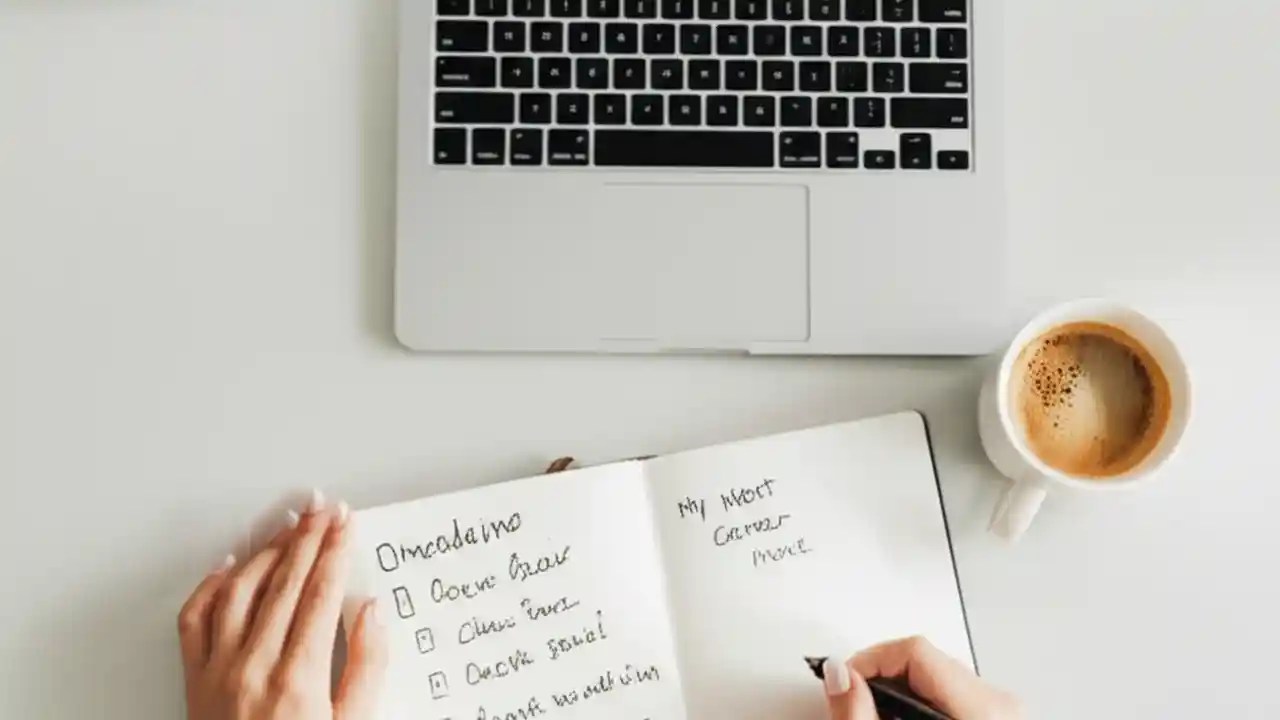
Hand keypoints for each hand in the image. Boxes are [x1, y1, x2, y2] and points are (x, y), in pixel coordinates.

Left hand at [177, 497, 387, 719]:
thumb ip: (366, 668)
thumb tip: (372, 612)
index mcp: (298, 680)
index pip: (320, 593)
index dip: (336, 550)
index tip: (346, 523)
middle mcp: (253, 668)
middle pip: (283, 582)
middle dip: (307, 538)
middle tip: (323, 510)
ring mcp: (217, 673)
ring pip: (239, 590)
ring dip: (266, 552)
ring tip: (287, 528)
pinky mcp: (194, 683)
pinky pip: (194, 620)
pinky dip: (212, 587)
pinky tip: (228, 567)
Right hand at [824, 636, 1021, 719]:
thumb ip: (861, 712)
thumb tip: (840, 675)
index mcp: (982, 708)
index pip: (914, 649)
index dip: (869, 660)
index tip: (844, 681)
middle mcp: (999, 704)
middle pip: (922, 659)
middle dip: (881, 678)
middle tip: (856, 703)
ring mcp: (1000, 709)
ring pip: (934, 674)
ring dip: (899, 691)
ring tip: (880, 716)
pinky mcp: (994, 715)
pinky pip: (949, 690)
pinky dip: (920, 701)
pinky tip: (905, 719)